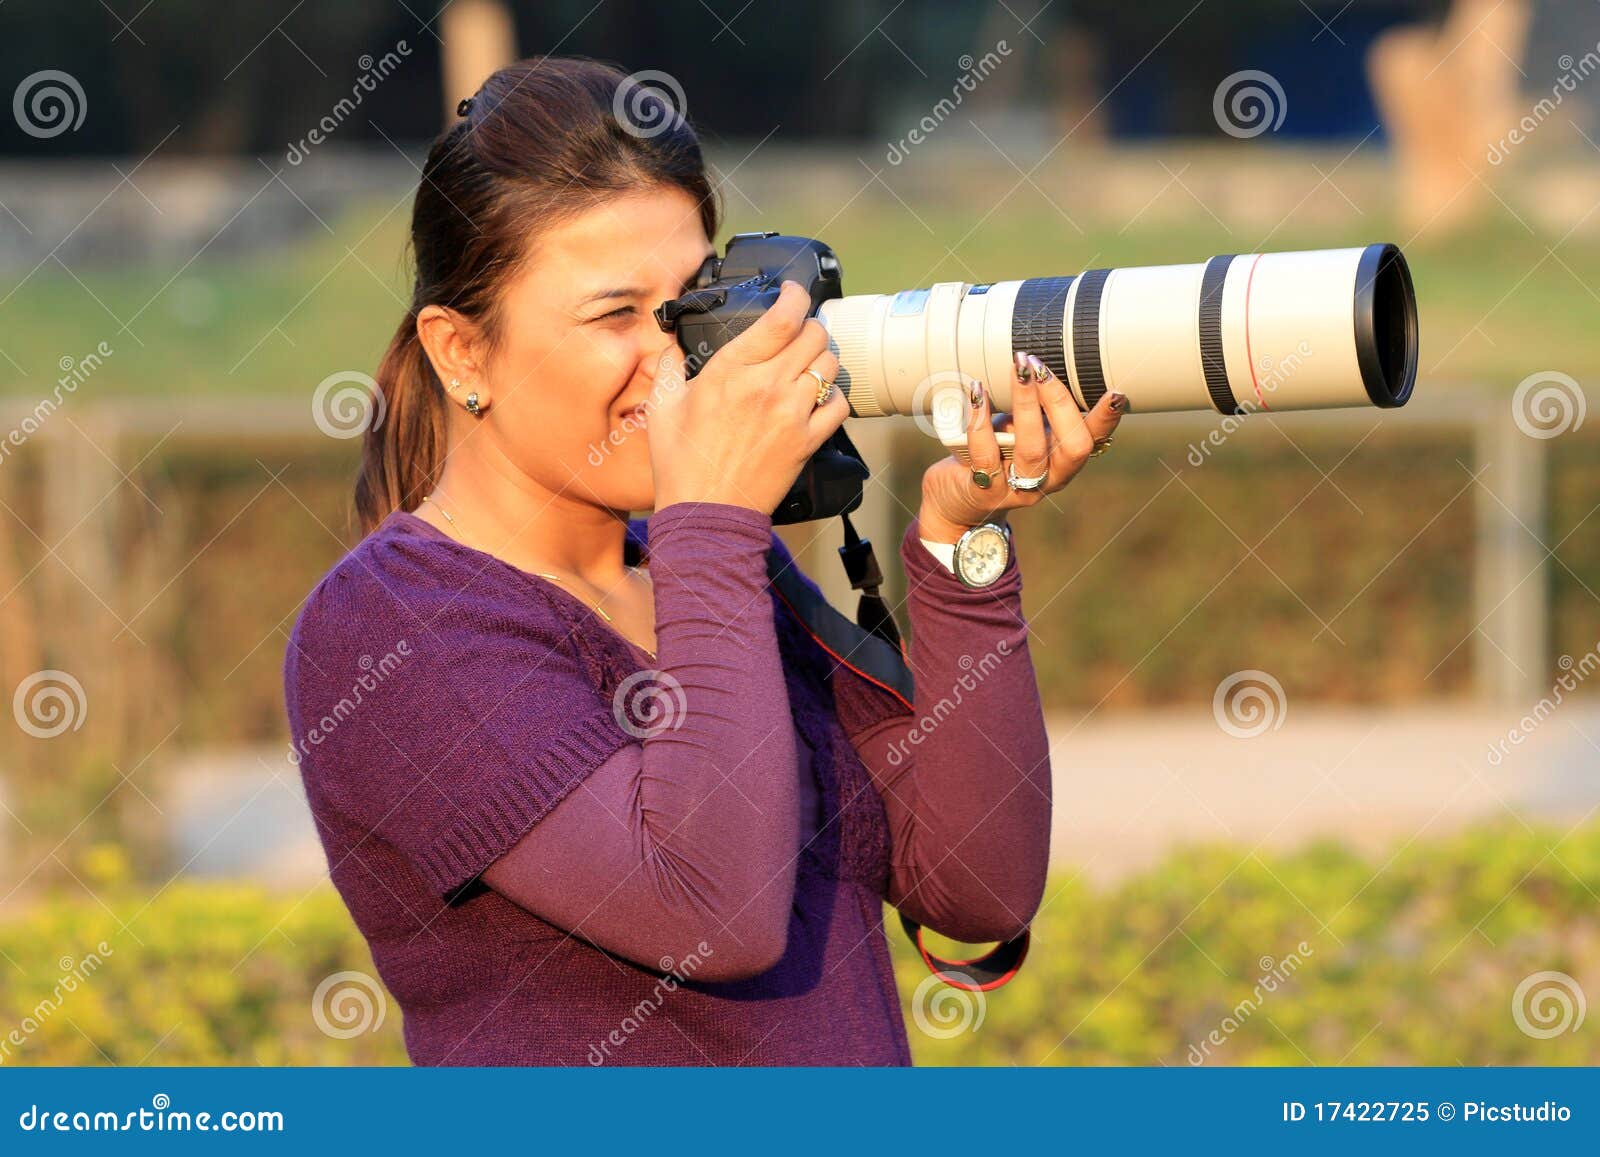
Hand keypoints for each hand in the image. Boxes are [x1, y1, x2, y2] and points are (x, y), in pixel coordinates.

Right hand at [649, 280, 848, 514]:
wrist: (706, 514)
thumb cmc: (681, 465)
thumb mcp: (661, 408)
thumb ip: (668, 365)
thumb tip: (671, 342)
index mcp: (730, 371)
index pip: (781, 318)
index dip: (796, 296)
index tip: (794, 292)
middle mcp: (766, 386)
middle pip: (814, 335)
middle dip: (809, 327)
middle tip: (799, 333)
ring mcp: (792, 414)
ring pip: (830, 365)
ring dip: (822, 358)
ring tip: (809, 364)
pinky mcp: (808, 440)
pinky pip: (840, 404)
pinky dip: (835, 396)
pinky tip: (820, 399)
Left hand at [917, 351, 1126, 542]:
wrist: (956, 498)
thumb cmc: (994, 452)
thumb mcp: (1020, 430)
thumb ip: (1035, 409)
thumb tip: (1035, 364)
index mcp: (1063, 460)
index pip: (1093, 439)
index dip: (1106, 419)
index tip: (1116, 393)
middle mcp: (1048, 479)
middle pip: (1071, 446)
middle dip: (1059, 402)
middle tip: (1040, 366)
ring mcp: (1018, 489)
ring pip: (1032, 449)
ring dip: (1026, 404)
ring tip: (1018, 371)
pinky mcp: (986, 492)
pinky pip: (986, 454)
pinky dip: (982, 419)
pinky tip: (978, 392)